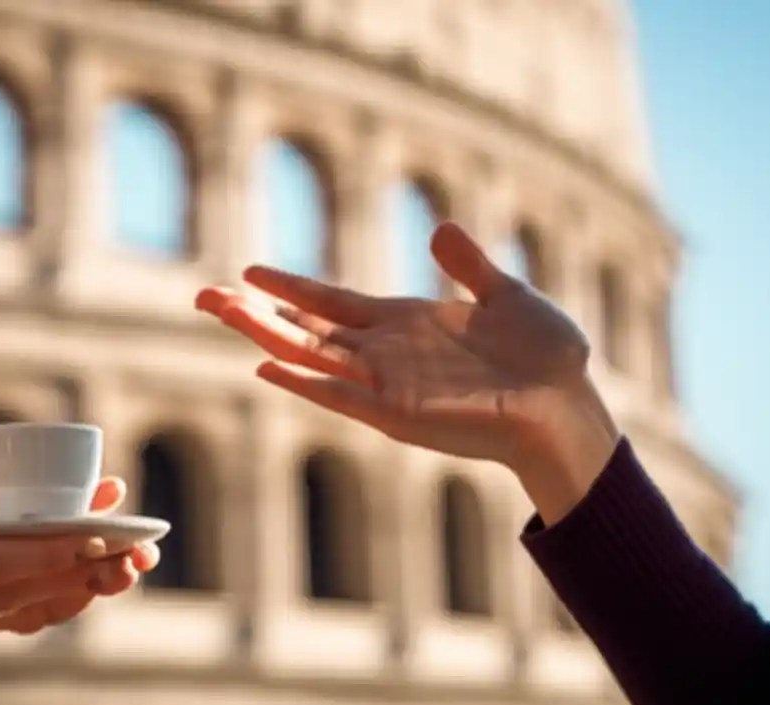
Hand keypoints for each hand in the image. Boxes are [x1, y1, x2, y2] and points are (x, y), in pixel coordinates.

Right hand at [196, 222, 619, 521]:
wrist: (568, 406)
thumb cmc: (546, 356)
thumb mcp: (507, 294)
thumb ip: (469, 265)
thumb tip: (441, 228)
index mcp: (404, 323)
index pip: (331, 302)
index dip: (289, 287)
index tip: (249, 273)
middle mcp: (384, 353)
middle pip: (304, 328)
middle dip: (252, 312)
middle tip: (201, 294)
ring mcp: (386, 382)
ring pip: (309, 354)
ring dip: (263, 335)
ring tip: (217, 311)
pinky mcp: (397, 411)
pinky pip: (338, 393)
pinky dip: (302, 381)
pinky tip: (265, 367)